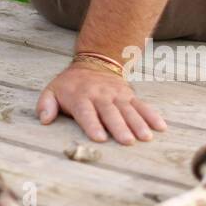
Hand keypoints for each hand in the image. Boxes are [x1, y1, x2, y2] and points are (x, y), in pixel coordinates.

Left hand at [36, 64, 167, 144]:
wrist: (93, 63)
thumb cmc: (70, 85)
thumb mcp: (52, 90)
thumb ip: (46, 104)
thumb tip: (44, 119)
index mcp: (80, 97)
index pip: (86, 113)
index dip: (92, 125)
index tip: (99, 138)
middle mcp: (100, 96)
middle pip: (110, 113)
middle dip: (119, 127)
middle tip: (127, 141)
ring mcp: (116, 95)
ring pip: (128, 110)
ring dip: (138, 123)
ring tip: (146, 137)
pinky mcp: (129, 95)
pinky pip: (141, 105)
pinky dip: (152, 115)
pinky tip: (161, 127)